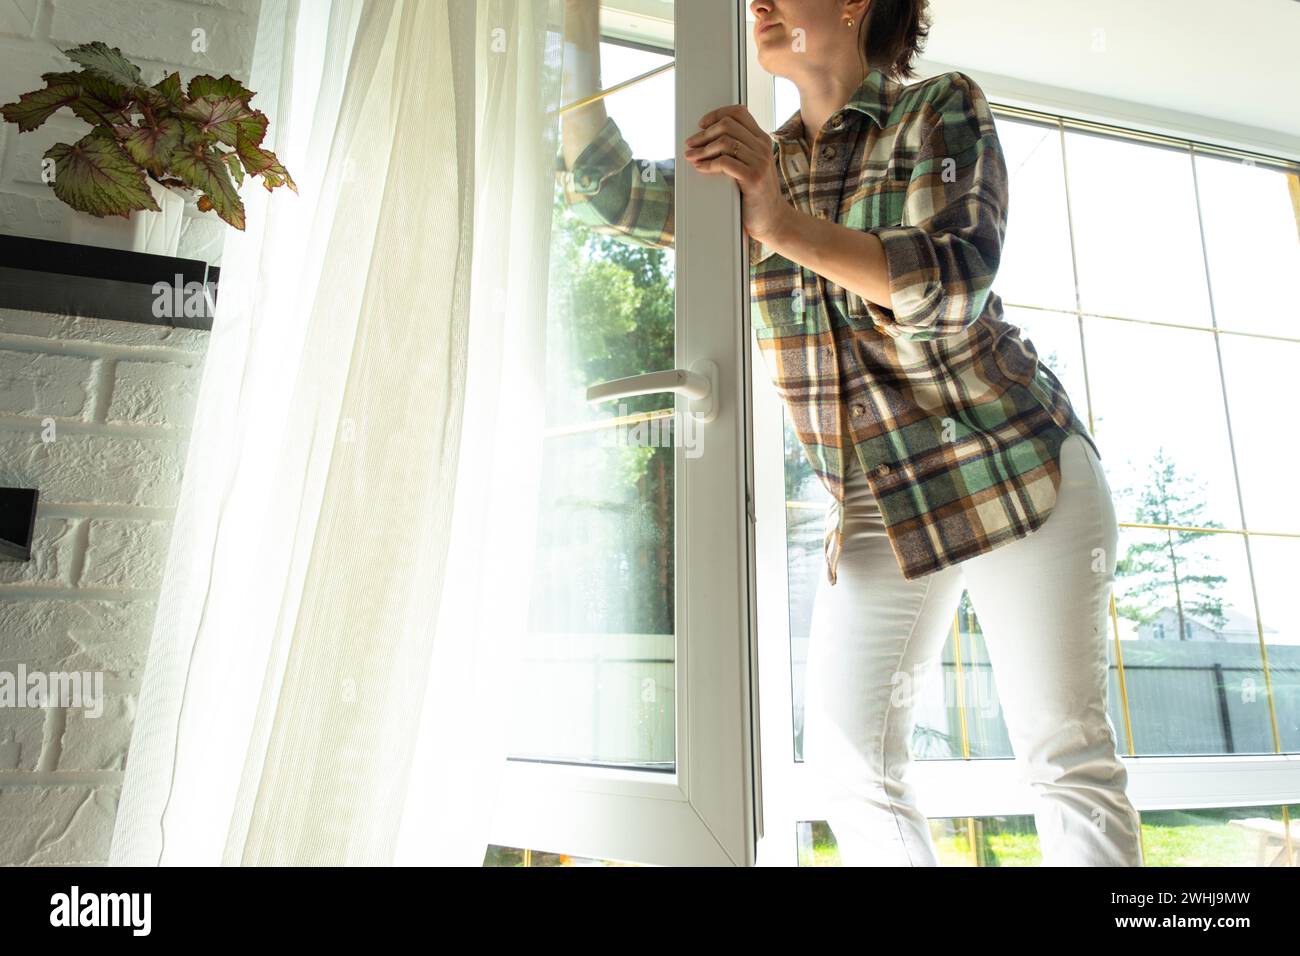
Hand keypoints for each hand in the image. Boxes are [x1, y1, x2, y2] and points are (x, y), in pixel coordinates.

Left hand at [685, 104, 789, 245]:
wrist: (773, 219)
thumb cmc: (757, 194)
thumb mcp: (752, 166)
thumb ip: (740, 150)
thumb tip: (709, 140)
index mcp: (762, 140)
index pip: (739, 112)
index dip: (716, 114)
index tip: (702, 124)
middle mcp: (762, 147)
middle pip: (727, 125)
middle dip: (703, 133)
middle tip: (690, 144)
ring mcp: (760, 162)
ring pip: (724, 142)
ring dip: (702, 149)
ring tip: (691, 156)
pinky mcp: (753, 178)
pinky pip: (725, 162)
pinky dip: (708, 163)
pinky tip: (700, 167)